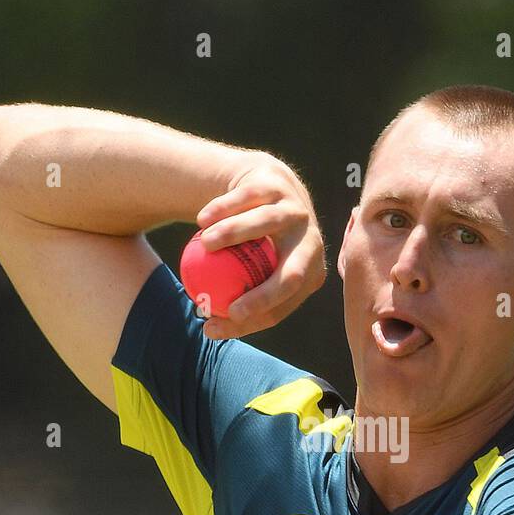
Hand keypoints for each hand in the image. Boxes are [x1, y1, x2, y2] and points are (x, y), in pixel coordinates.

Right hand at [195, 152, 326, 337]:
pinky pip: (248, 198)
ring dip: (233, 234)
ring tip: (205, 246)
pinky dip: (223, 209)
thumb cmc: (253, 244)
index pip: (285, 305)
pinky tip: (201, 220)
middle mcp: (311, 244)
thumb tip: (209, 330)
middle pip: (292, 275)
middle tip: (227, 306)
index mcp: (310, 273)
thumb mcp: (253, 271)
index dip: (254, 320)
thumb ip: (236, 297)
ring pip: (266, 224)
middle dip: (264, 296)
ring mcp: (297, 212)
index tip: (218, 323)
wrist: (263, 189)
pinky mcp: (279, 185)